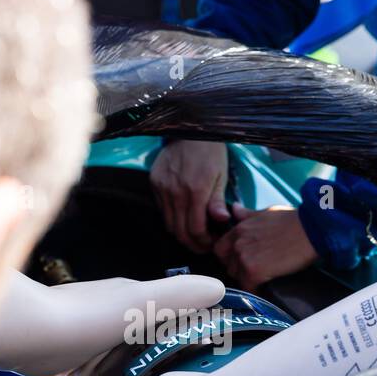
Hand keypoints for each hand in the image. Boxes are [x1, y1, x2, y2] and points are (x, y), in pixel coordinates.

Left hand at [0, 270, 225, 375]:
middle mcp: (116, 320)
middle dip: (171, 362)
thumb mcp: (140, 302)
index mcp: (135, 300)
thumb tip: (220, 287)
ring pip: (129, 366)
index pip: (175, 312)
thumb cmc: (87, 316)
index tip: (219, 355)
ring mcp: (95, 343)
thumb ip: (178, 296)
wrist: (28, 336)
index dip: (198, 330)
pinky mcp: (75, 367)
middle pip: (153, 343)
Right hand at [150, 138, 229, 252]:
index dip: (203, 243)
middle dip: (192, 244)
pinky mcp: (154, 183)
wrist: (190, 130)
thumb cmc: (211, 152)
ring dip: (181, 234)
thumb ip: (218, 200)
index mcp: (196, 191)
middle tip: (203, 246)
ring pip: (168, 224)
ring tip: (194, 234)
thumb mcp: (221, 175)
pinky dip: (172, 219)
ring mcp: (162, 188)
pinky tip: (184, 216)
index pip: (195, 230)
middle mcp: (176, 192)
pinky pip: (161, 210)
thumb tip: (222, 220)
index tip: (212, 244)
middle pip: (180, 232)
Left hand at [214, 205, 316, 288]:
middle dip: (238, 269)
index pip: (220, 248)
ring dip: (247, 279)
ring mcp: (244, 257)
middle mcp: (237, 243)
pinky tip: (266, 287)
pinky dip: (256, 290)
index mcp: (239, 228)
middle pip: (227, 265)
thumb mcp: (267, 213)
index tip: (243, 260)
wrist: (312, 230)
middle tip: (255, 270)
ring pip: (237, 277)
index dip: (230, 256)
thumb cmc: (294, 221)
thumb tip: (234, 209)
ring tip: (263, 278)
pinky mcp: (254, 271)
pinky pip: (247, 287)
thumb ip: (247, 215)